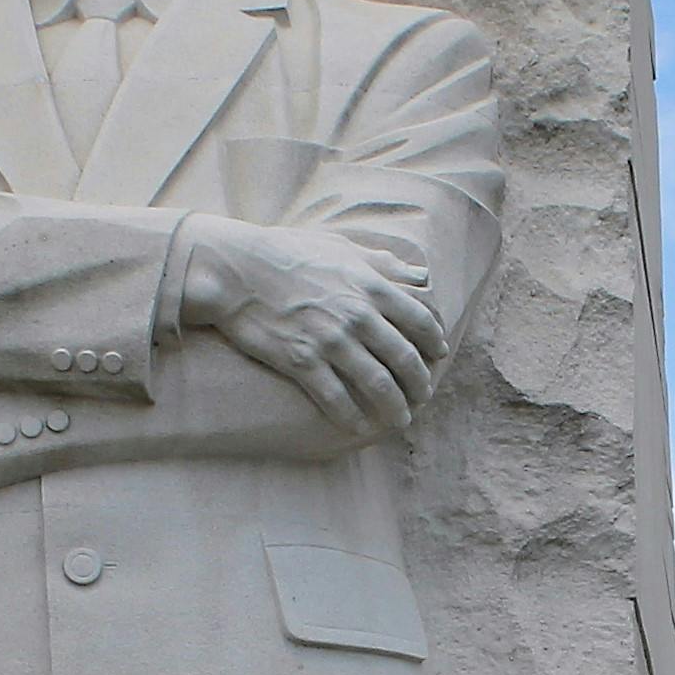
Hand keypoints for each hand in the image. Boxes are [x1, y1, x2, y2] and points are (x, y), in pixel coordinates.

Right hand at [173, 222, 443, 437]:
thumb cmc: (287, 253)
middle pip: (404, 358)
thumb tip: (421, 274)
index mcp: (371, 285)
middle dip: (419, 383)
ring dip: (394, 408)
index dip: (434, 343)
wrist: (236, 270)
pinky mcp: (302, 361)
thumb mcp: (342, 247)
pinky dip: (351, 416)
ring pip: (377, 384)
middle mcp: (357, 315)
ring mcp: (330, 341)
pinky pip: (335, 397)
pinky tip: (358, 427)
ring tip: (400, 420)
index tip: (438, 356)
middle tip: (423, 397)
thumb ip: (384, 263)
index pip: (420, 320)